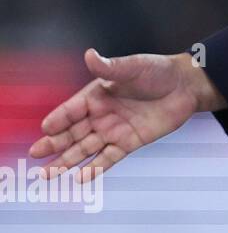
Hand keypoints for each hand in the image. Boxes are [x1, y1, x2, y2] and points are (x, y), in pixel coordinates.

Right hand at [28, 50, 224, 182]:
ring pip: (85, 149)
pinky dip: (95, 168)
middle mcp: (101, 115)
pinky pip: (109, 158)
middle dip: (54, 143)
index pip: (71, 109)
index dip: (59, 118)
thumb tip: (91, 55)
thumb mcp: (133, 67)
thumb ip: (110, 67)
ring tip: (48, 174)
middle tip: (36, 154)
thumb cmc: (158, 71)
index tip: (46, 128)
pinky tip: (80, 177)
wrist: (186, 86)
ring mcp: (114, 130)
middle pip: (72, 132)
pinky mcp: (130, 142)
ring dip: (66, 161)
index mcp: (96, 95)